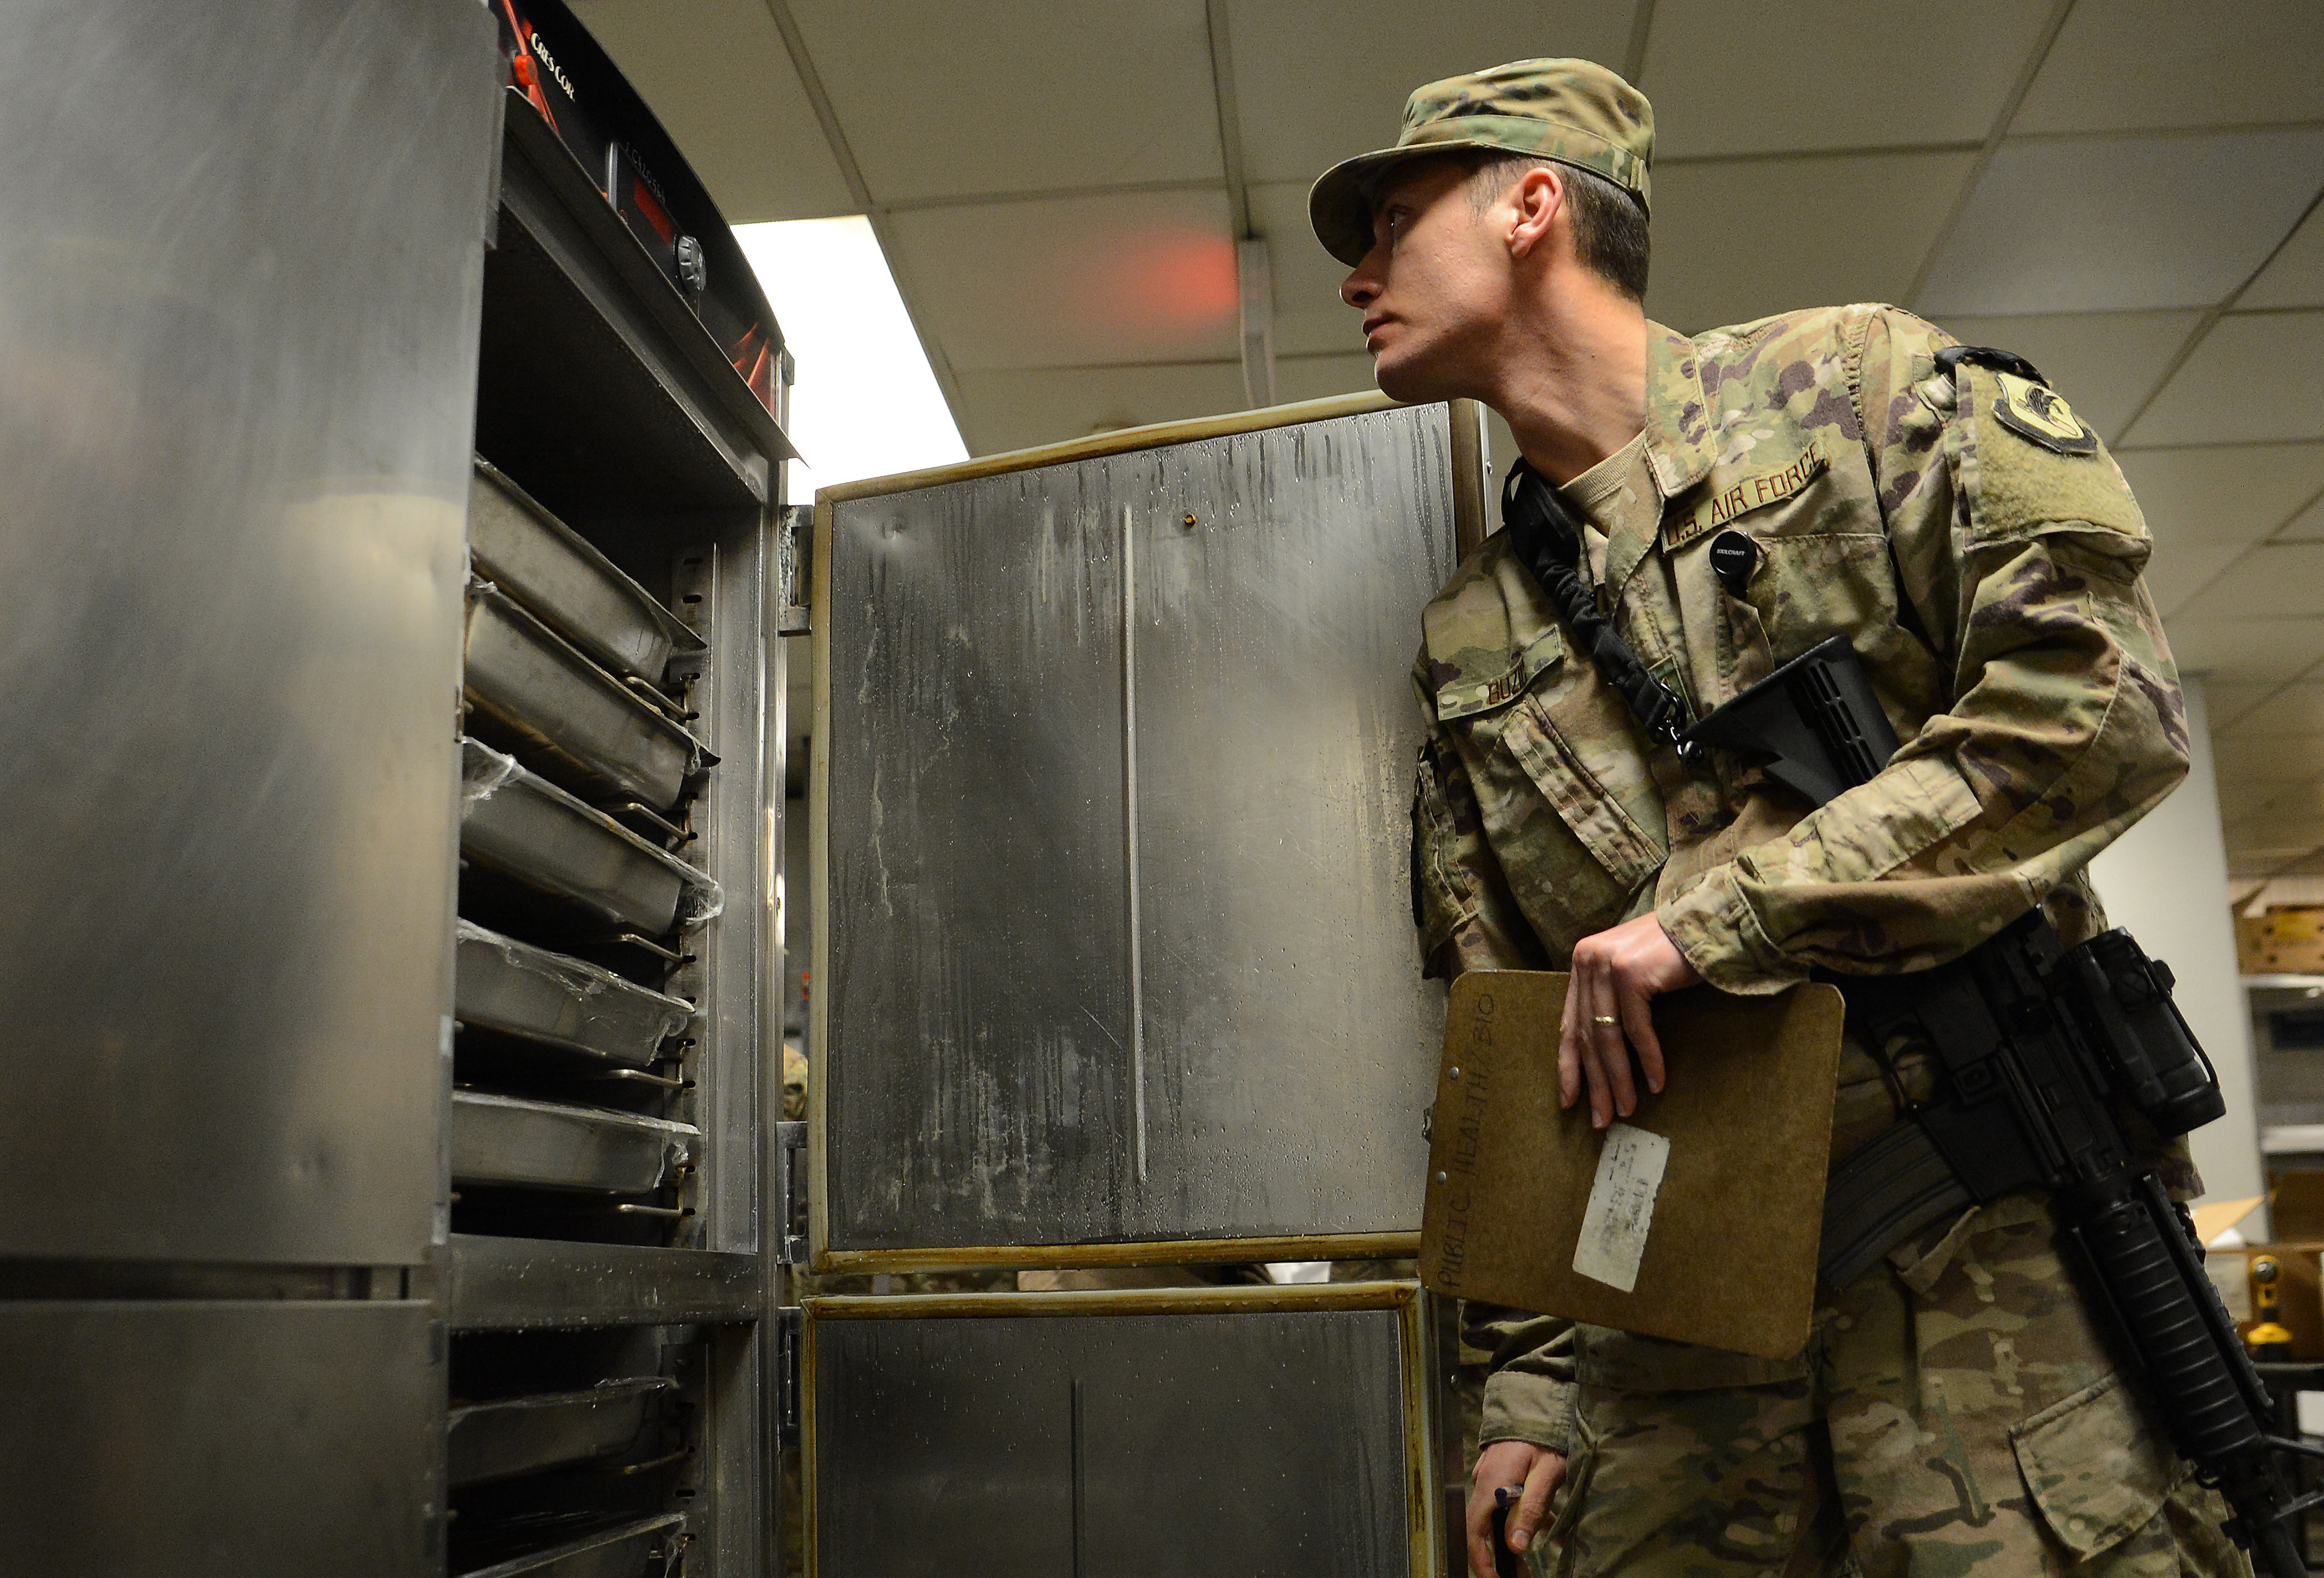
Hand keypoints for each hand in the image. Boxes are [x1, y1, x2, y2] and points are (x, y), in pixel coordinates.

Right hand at [1468, 1439, 1564, 1574]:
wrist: (1538, 1401)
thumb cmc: (1544, 1437)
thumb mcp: (1546, 1475)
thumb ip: (1530, 1510)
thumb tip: (1516, 1546)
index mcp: (1492, 1486)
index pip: (1476, 1532)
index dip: (1482, 1562)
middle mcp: (1484, 1482)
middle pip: (1485, 1530)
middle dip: (1501, 1558)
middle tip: (1521, 1577)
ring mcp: (1490, 1477)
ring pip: (1498, 1517)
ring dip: (1516, 1541)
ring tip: (1539, 1558)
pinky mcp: (1500, 1473)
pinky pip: (1508, 1503)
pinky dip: (1525, 1520)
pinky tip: (1552, 1531)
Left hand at [1560, 913, 1700, 1127]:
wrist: (1710, 921)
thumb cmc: (1675, 953)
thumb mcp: (1633, 975)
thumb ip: (1612, 1001)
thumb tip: (1600, 1054)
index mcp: (1583, 961)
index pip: (1570, 1023)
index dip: (1569, 1065)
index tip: (1570, 1100)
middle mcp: (1588, 960)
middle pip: (1588, 1035)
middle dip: (1595, 1082)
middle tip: (1600, 1118)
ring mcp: (1608, 964)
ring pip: (1608, 1036)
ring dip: (1619, 1079)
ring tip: (1626, 1109)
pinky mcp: (1632, 973)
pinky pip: (1637, 1029)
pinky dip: (1647, 1060)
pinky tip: (1654, 1084)